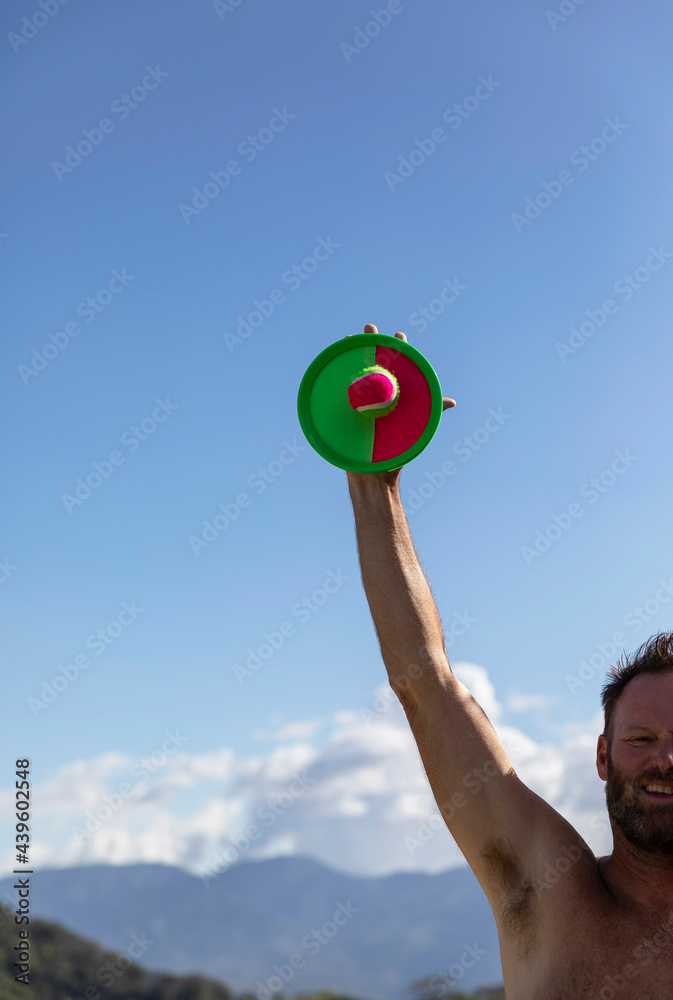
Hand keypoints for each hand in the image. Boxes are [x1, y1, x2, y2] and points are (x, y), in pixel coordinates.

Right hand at [345, 323, 455, 487]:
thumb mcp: (416, 425)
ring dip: (352, 353)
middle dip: (372, 343)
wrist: (374, 471)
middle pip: (374, 362)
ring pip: (356, 372)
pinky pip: (342, 390)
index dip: (399, 350)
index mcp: (394, 394)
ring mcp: (361, 400)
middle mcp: (377, 393)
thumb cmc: (396, 450)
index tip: (399, 336)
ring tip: (349, 338)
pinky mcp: (348, 410)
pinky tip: (334, 363)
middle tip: (370, 328)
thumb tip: (451, 401)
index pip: (398, 366)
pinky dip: (337, 375)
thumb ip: (432, 410)